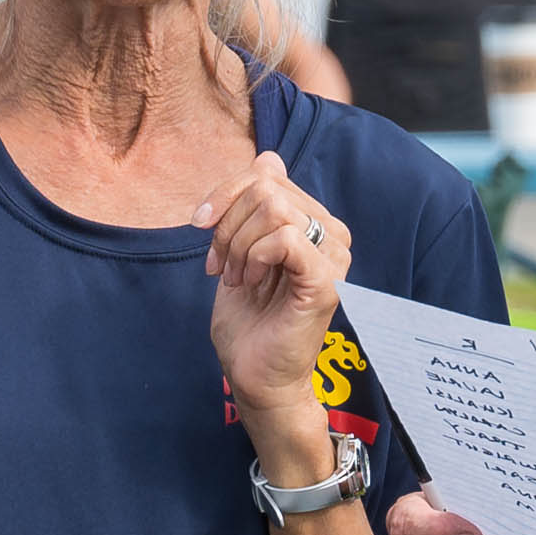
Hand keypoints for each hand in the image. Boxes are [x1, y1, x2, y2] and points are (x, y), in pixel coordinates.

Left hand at [198, 153, 349, 459]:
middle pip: (267, 187)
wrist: (255, 377)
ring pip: (273, 208)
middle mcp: (333, 236)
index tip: (202, 229)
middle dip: (227, 223)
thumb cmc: (249, 321)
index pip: (266, 175)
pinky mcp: (325, 281)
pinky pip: (283, 238)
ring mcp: (334, 258)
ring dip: (237, 244)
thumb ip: (255, 205)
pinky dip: (253, 256)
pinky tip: (249, 282)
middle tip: (220, 264)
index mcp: (316, 224)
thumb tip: (270, 157)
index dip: (224, 195)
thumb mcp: (240, 250)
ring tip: (235, 277)